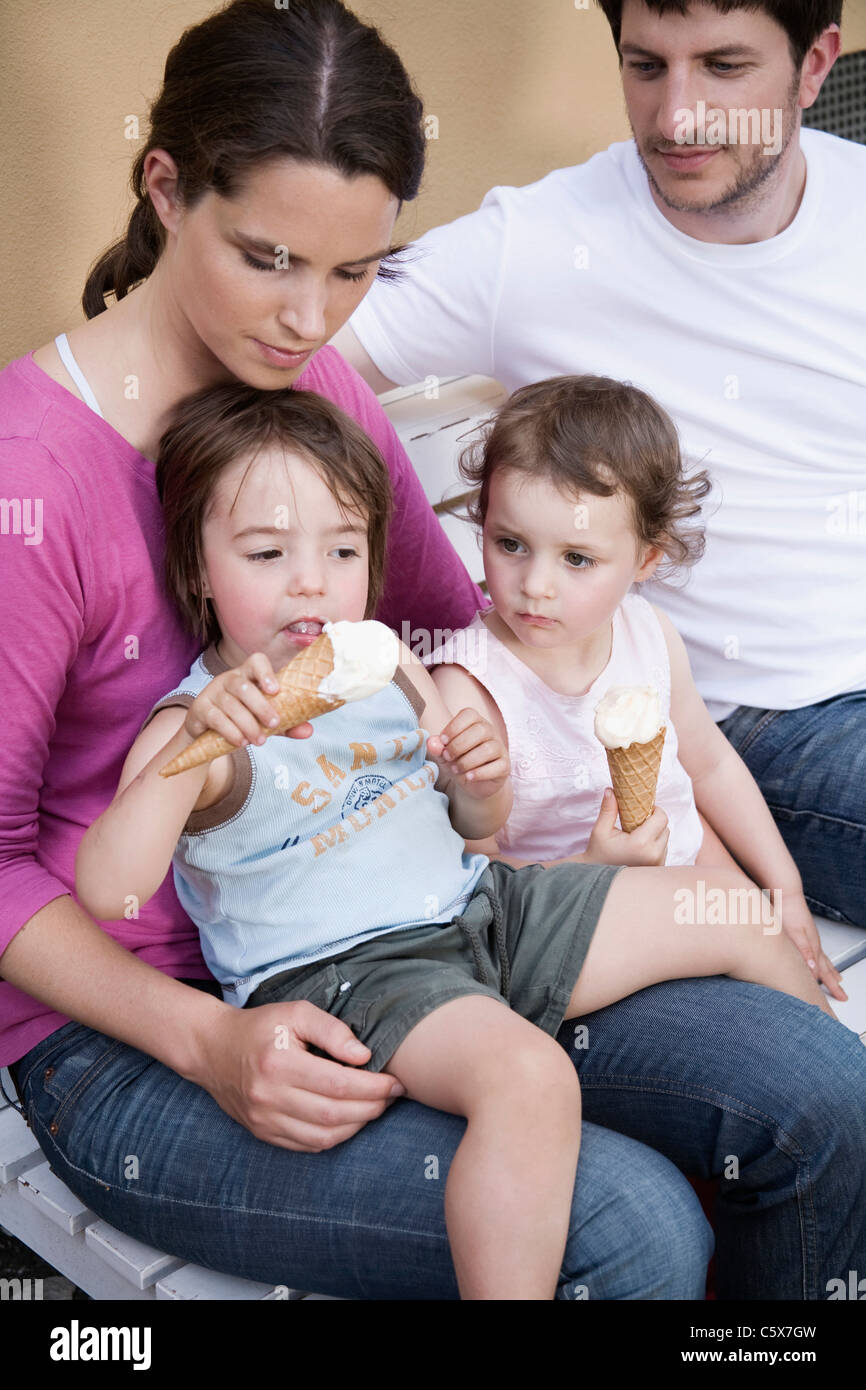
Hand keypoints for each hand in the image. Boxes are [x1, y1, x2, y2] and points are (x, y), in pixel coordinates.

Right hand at [185, 652, 312, 748]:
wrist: (207, 734)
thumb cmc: (242, 720)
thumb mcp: (265, 721)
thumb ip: (286, 724)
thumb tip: (308, 731)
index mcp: (248, 675)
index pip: (256, 661)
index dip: (266, 672)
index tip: (276, 690)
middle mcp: (229, 679)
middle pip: (244, 687)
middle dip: (261, 706)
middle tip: (274, 724)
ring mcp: (212, 692)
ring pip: (231, 705)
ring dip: (248, 724)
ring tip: (260, 740)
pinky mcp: (200, 708)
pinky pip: (216, 718)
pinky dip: (231, 731)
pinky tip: (241, 742)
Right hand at [195, 999, 405, 1150]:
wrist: (213, 1049)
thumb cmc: (262, 1027)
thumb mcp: (296, 1012)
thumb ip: (332, 1030)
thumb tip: (364, 1056)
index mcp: (279, 1062)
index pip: (338, 1084)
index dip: (374, 1087)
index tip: (395, 1081)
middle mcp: (269, 1096)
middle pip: (334, 1114)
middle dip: (372, 1107)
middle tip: (392, 1095)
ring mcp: (264, 1120)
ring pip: (323, 1136)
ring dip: (357, 1125)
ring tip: (375, 1107)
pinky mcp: (262, 1133)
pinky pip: (307, 1145)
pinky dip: (334, 1136)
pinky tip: (350, 1120)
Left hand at [427, 708, 509, 800]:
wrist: (472, 783)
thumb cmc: (457, 761)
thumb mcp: (444, 754)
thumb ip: (437, 747)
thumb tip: (432, 743)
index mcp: (475, 722)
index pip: (469, 715)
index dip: (454, 727)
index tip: (443, 741)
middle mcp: (490, 732)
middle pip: (480, 730)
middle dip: (459, 745)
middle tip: (447, 757)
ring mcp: (500, 748)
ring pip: (489, 749)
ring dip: (468, 761)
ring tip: (455, 769)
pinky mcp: (504, 766)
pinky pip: (497, 766)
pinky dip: (480, 773)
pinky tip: (468, 777)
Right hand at [584, 789, 669, 865]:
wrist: (598, 879)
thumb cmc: (598, 853)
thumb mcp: (600, 830)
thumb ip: (608, 809)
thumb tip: (610, 790)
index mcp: (641, 844)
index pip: (662, 818)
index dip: (654, 809)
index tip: (642, 809)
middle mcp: (654, 855)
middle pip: (665, 828)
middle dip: (654, 822)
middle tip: (637, 823)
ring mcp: (658, 864)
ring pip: (666, 839)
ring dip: (656, 834)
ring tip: (636, 837)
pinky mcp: (658, 870)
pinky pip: (663, 850)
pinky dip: (655, 845)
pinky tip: (639, 848)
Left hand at [779, 889, 847, 1001]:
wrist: (786, 892)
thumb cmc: (788, 911)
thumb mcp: (794, 934)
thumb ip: (804, 952)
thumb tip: (812, 970)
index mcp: (812, 946)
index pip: (822, 971)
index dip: (830, 986)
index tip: (837, 998)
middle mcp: (814, 943)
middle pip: (826, 967)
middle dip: (834, 982)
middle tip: (842, 994)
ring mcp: (811, 937)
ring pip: (823, 959)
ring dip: (830, 971)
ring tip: (836, 979)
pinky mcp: (805, 932)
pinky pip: (816, 952)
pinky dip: (820, 960)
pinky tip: (817, 960)